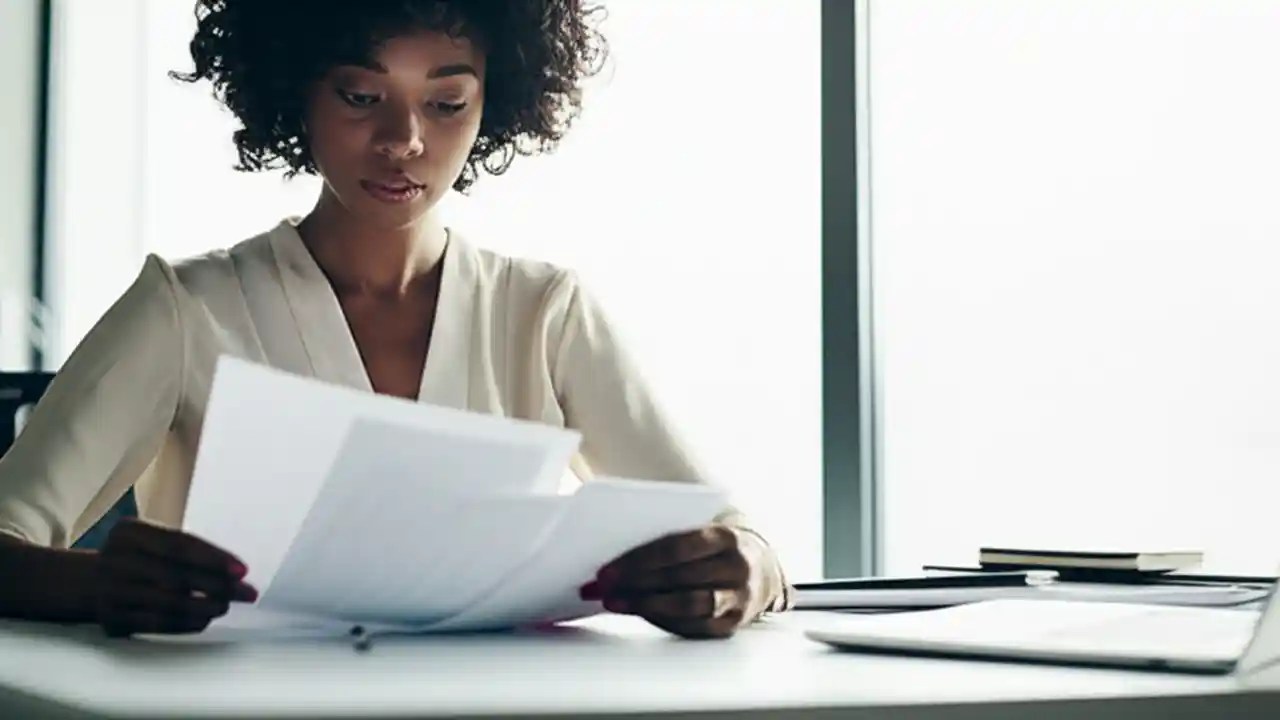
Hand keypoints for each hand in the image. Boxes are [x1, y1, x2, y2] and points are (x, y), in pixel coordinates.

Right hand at [94, 518, 256, 636]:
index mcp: (129, 531)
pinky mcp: (110, 619)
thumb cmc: (137, 557)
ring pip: (168, 602)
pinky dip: (185, 623)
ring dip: (205, 607)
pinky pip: (156, 623)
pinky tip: (204, 620)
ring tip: (226, 606)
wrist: (85, 581)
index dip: (214, 558)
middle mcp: (115, 558)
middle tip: (248, 593)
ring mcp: (109, 590)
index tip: (243, 570)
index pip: (179, 544)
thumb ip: (186, 551)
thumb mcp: (151, 540)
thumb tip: (234, 573)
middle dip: (219, 585)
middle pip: (177, 574)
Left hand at [580, 525, 770, 638]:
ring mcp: (738, 599)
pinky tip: (640, 612)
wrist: (763, 569)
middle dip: (635, 583)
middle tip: (602, 588)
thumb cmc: (716, 548)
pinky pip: (693, 626)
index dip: (639, 560)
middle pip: (679, 577)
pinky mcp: (732, 625)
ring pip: (687, 605)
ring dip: (645, 605)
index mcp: (725, 537)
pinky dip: (662, 620)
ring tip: (616, 603)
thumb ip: (669, 539)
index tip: (607, 569)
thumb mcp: (703, 531)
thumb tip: (616, 555)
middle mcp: (736, 567)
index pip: (677, 547)